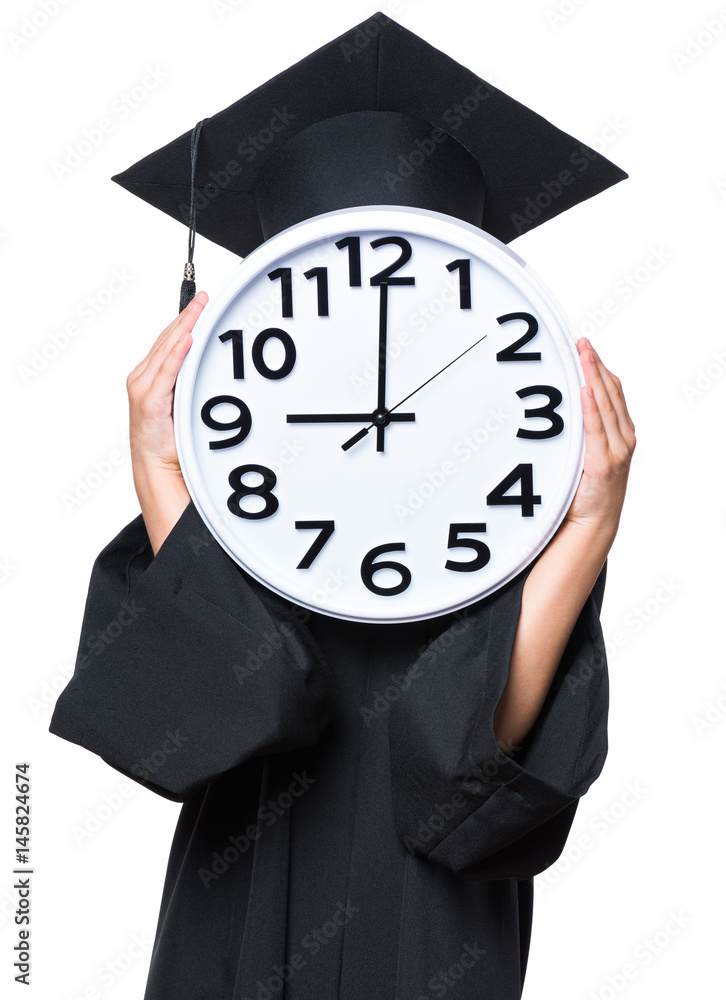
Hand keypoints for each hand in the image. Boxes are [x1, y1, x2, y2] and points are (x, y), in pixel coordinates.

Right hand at [126, 290, 208, 552]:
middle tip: (206, 297)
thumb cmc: (171, 441)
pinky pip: (165, 372)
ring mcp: (143, 388)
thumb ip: (192, 384)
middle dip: (188, 316)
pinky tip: (187, 339)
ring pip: (166, 349)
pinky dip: (176, 355)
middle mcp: (143, 378)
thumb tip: (216, 367)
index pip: (171, 339)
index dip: (187, 319)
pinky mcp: (148, 402)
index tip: (204, 301)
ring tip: (200, 309)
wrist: (157, 469)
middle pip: (168, 338)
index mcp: (151, 377)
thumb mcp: (185, 405)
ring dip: (185, 327)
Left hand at [564, 337, 635, 535]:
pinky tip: (586, 390)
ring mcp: (617, 450)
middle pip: (611, 392)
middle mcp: (623, 438)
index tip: (586, 347)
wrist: (591, 523)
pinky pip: (597, 429)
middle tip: (581, 342)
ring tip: (583, 355)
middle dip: (595, 365)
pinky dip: (592, 408)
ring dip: (593, 377)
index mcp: (620, 433)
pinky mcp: (605, 463)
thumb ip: (580, 431)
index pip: (613, 391)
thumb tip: (557, 407)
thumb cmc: (584, 489)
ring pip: (606, 405)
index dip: (600, 367)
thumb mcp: (584, 453)